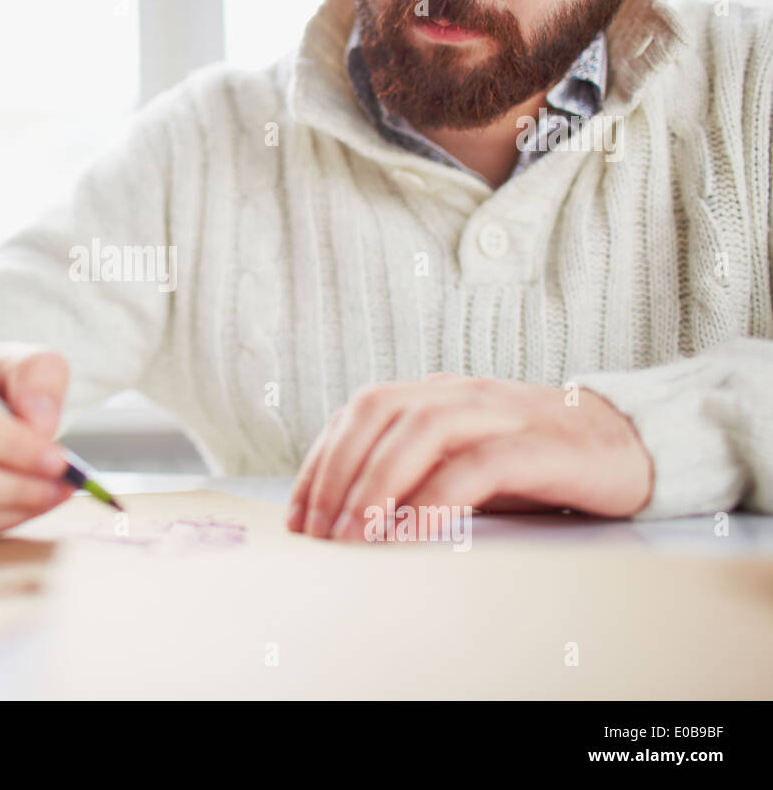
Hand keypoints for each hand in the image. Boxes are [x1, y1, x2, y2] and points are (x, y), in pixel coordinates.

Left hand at [286, 373, 653, 541]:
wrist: (631, 444)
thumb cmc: (535, 461)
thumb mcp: (462, 460)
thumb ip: (412, 472)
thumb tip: (344, 519)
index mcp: (435, 393)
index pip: (359, 411)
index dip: (321, 461)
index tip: (298, 517)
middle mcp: (462, 393)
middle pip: (378, 412)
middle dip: (337, 473)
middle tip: (318, 532)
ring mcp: (503, 413)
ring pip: (422, 429)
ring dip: (378, 484)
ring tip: (355, 534)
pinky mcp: (543, 445)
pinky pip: (479, 464)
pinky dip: (438, 497)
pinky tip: (413, 532)